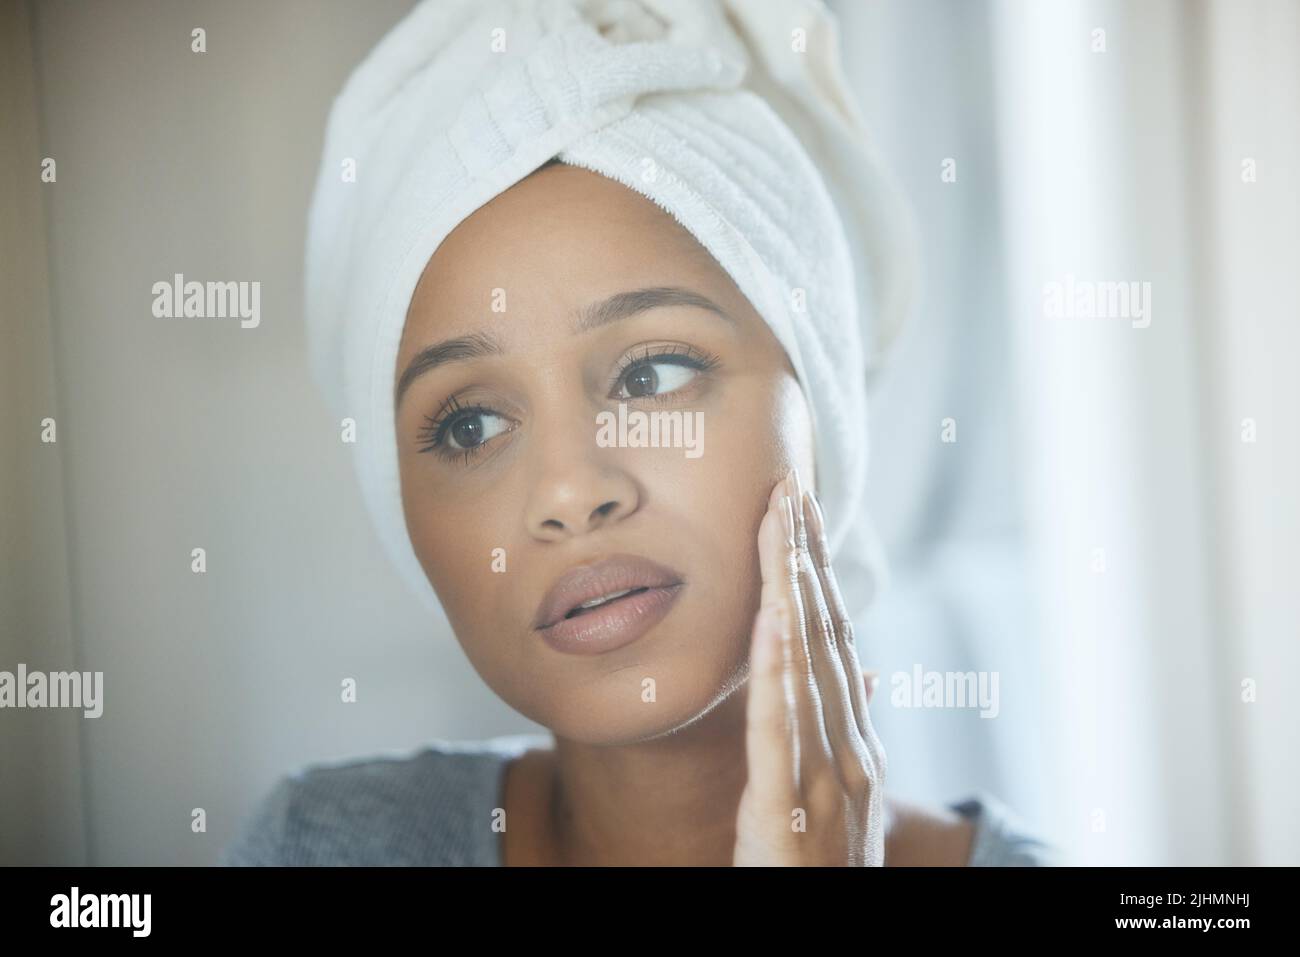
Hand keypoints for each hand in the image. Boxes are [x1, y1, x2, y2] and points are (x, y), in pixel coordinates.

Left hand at [734, 468, 887, 865]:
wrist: (829, 930)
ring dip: (790, 586)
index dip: (817, 571)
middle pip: (825, 632)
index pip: (835, 636)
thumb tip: (868, 668)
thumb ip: (848, 728)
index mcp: (857, 740)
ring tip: (776, 521)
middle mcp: (851, 747)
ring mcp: (827, 775)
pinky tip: (768, 615)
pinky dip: (776, 665)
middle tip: (788, 485)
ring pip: (806, 662)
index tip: (799, 512)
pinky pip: (779, 724)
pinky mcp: (787, 806)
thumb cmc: (824, 865)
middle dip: (805, 556)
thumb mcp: (843, 792)